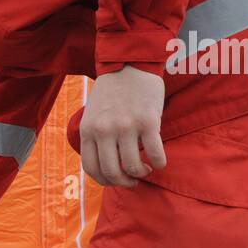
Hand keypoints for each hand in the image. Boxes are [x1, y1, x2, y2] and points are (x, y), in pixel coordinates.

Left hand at [79, 65, 166, 186]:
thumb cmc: (112, 93)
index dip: (104, 181)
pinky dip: (158, 163)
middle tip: (133, 180)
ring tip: (145, 169)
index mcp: (88, 131)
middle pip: (112, 172)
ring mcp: (126, 127)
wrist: (129, 65)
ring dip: (141, 173)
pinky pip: (154, 153)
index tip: (115, 181)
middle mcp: (104, 131)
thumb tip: (104, 166)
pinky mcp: (148, 121)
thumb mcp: (92, 115)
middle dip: (124, 182)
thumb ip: (95, 137)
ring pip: (133, 166)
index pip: (91, 168)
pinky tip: (159, 162)